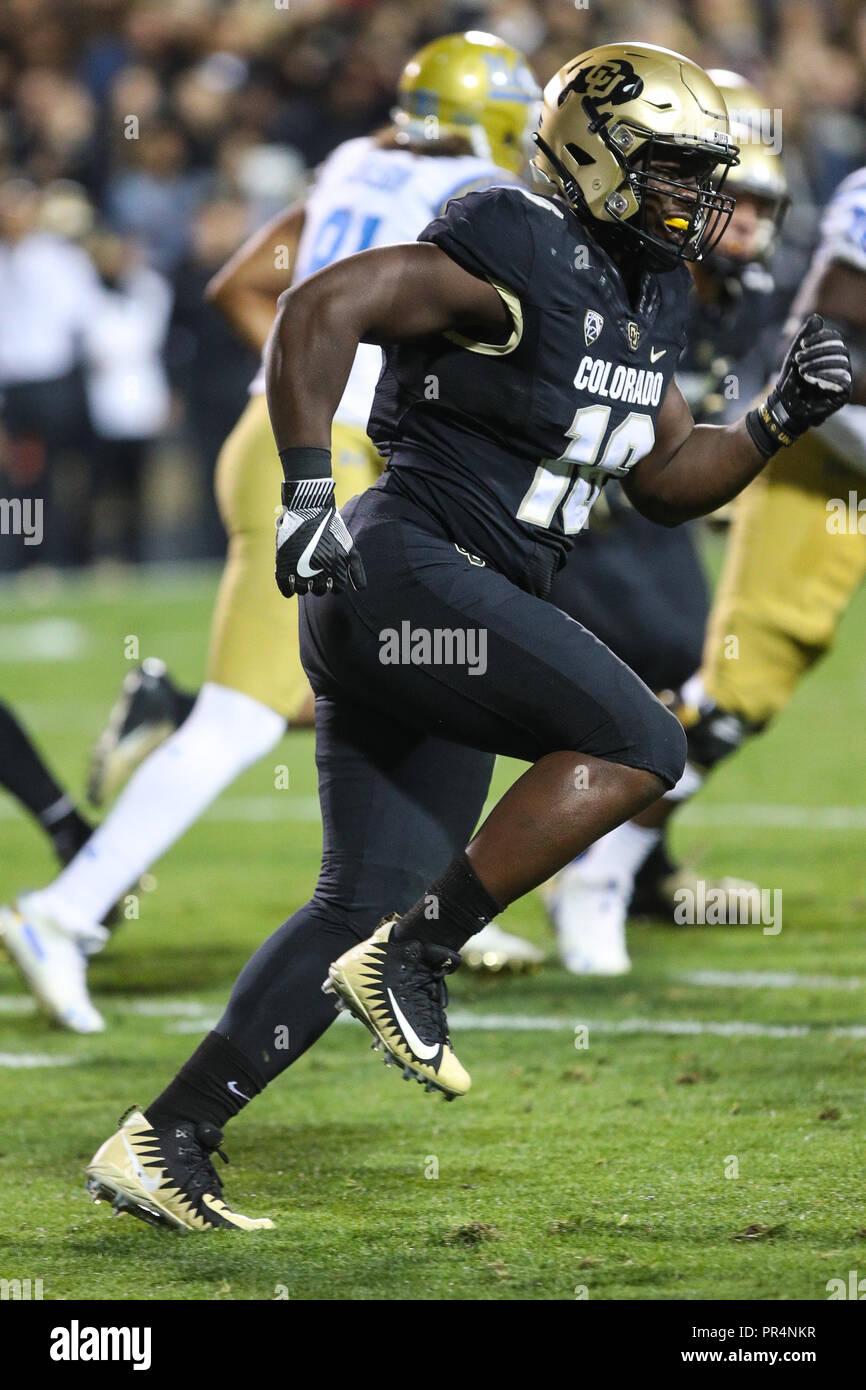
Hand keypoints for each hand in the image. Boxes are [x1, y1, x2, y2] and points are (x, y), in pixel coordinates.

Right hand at [275, 478, 365, 596]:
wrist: (310, 507)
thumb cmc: (332, 527)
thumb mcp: (350, 547)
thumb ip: (356, 569)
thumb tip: (361, 590)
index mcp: (336, 568)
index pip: (336, 589)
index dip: (332, 583)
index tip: (327, 574)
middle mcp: (320, 571)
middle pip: (319, 590)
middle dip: (318, 584)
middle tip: (314, 572)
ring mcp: (301, 569)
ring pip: (302, 590)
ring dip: (303, 585)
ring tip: (302, 574)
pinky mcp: (284, 564)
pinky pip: (285, 587)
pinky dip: (287, 589)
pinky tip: (289, 583)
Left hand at [746, 314, 851, 457]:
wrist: (785, 405)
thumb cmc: (790, 380)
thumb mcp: (795, 355)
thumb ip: (805, 336)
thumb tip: (817, 318)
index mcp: (831, 355)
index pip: (835, 339)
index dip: (821, 338)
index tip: (803, 344)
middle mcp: (841, 366)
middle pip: (839, 350)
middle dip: (818, 352)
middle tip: (799, 359)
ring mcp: (843, 380)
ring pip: (841, 364)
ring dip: (819, 364)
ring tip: (802, 370)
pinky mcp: (843, 394)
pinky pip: (843, 380)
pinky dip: (826, 377)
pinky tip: (811, 379)